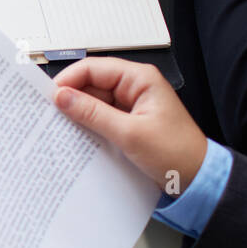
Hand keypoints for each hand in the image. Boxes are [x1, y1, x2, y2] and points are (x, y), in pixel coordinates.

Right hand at [53, 57, 207, 195]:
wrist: (197, 180)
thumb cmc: (176, 153)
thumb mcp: (130, 133)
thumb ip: (92, 113)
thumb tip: (62, 96)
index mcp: (140, 79)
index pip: (93, 68)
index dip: (69, 79)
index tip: (49, 97)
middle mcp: (134, 87)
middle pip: (90, 83)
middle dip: (70, 98)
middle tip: (50, 114)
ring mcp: (130, 105)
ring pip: (93, 101)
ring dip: (78, 114)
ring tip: (62, 127)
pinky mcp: (127, 121)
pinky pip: (99, 117)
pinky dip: (87, 125)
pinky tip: (77, 136)